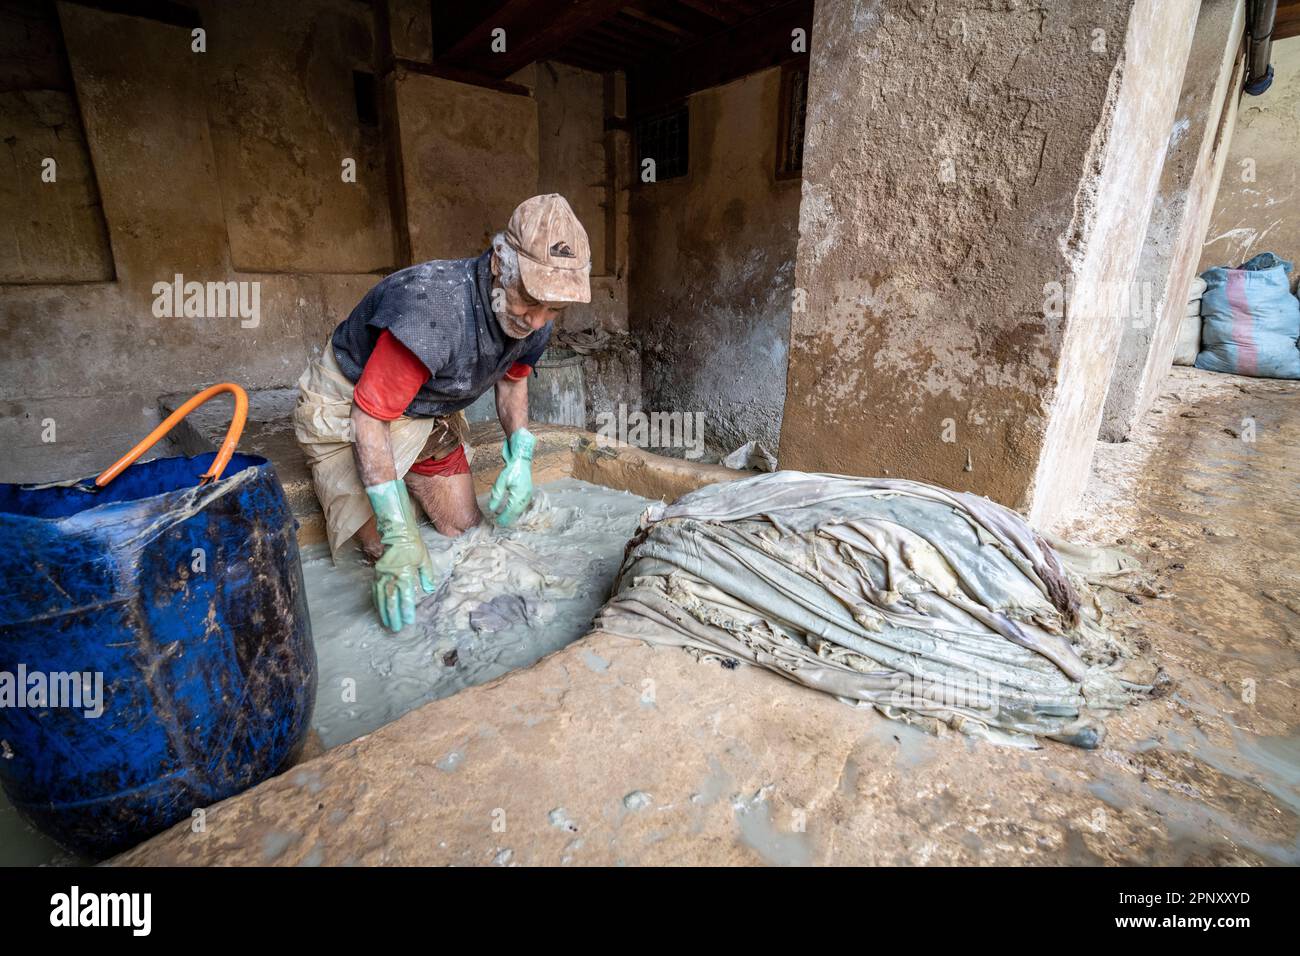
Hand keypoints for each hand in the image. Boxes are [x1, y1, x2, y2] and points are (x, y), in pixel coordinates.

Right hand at [365, 479, 437, 630]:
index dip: (406, 610)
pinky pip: (376, 590)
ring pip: (382, 597)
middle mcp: (392, 576)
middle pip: (392, 600)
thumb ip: (426, 576)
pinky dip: (377, 602)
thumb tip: (428, 590)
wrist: (397, 532)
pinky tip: (379, 609)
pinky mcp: (377, 573)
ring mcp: (383, 575)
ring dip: (384, 612)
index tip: (408, 621)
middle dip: (394, 616)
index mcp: (405, 573)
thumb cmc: (413, 545)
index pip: (406, 596)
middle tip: (396, 629)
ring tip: (387, 623)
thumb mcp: (425, 559)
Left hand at [488, 428, 535, 526]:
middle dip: (508, 519)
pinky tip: (511, 511)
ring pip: (520, 511)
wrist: (522, 459)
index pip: (510, 512)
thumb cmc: (512, 468)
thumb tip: (492, 508)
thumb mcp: (501, 482)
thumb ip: (496, 496)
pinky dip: (516, 510)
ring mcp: (528, 495)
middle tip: (499, 524)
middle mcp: (525, 497)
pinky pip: (522, 506)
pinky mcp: (527, 493)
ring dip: (512, 516)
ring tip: (504, 519)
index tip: (497, 523)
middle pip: (516, 513)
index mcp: (519, 495)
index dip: (503, 518)